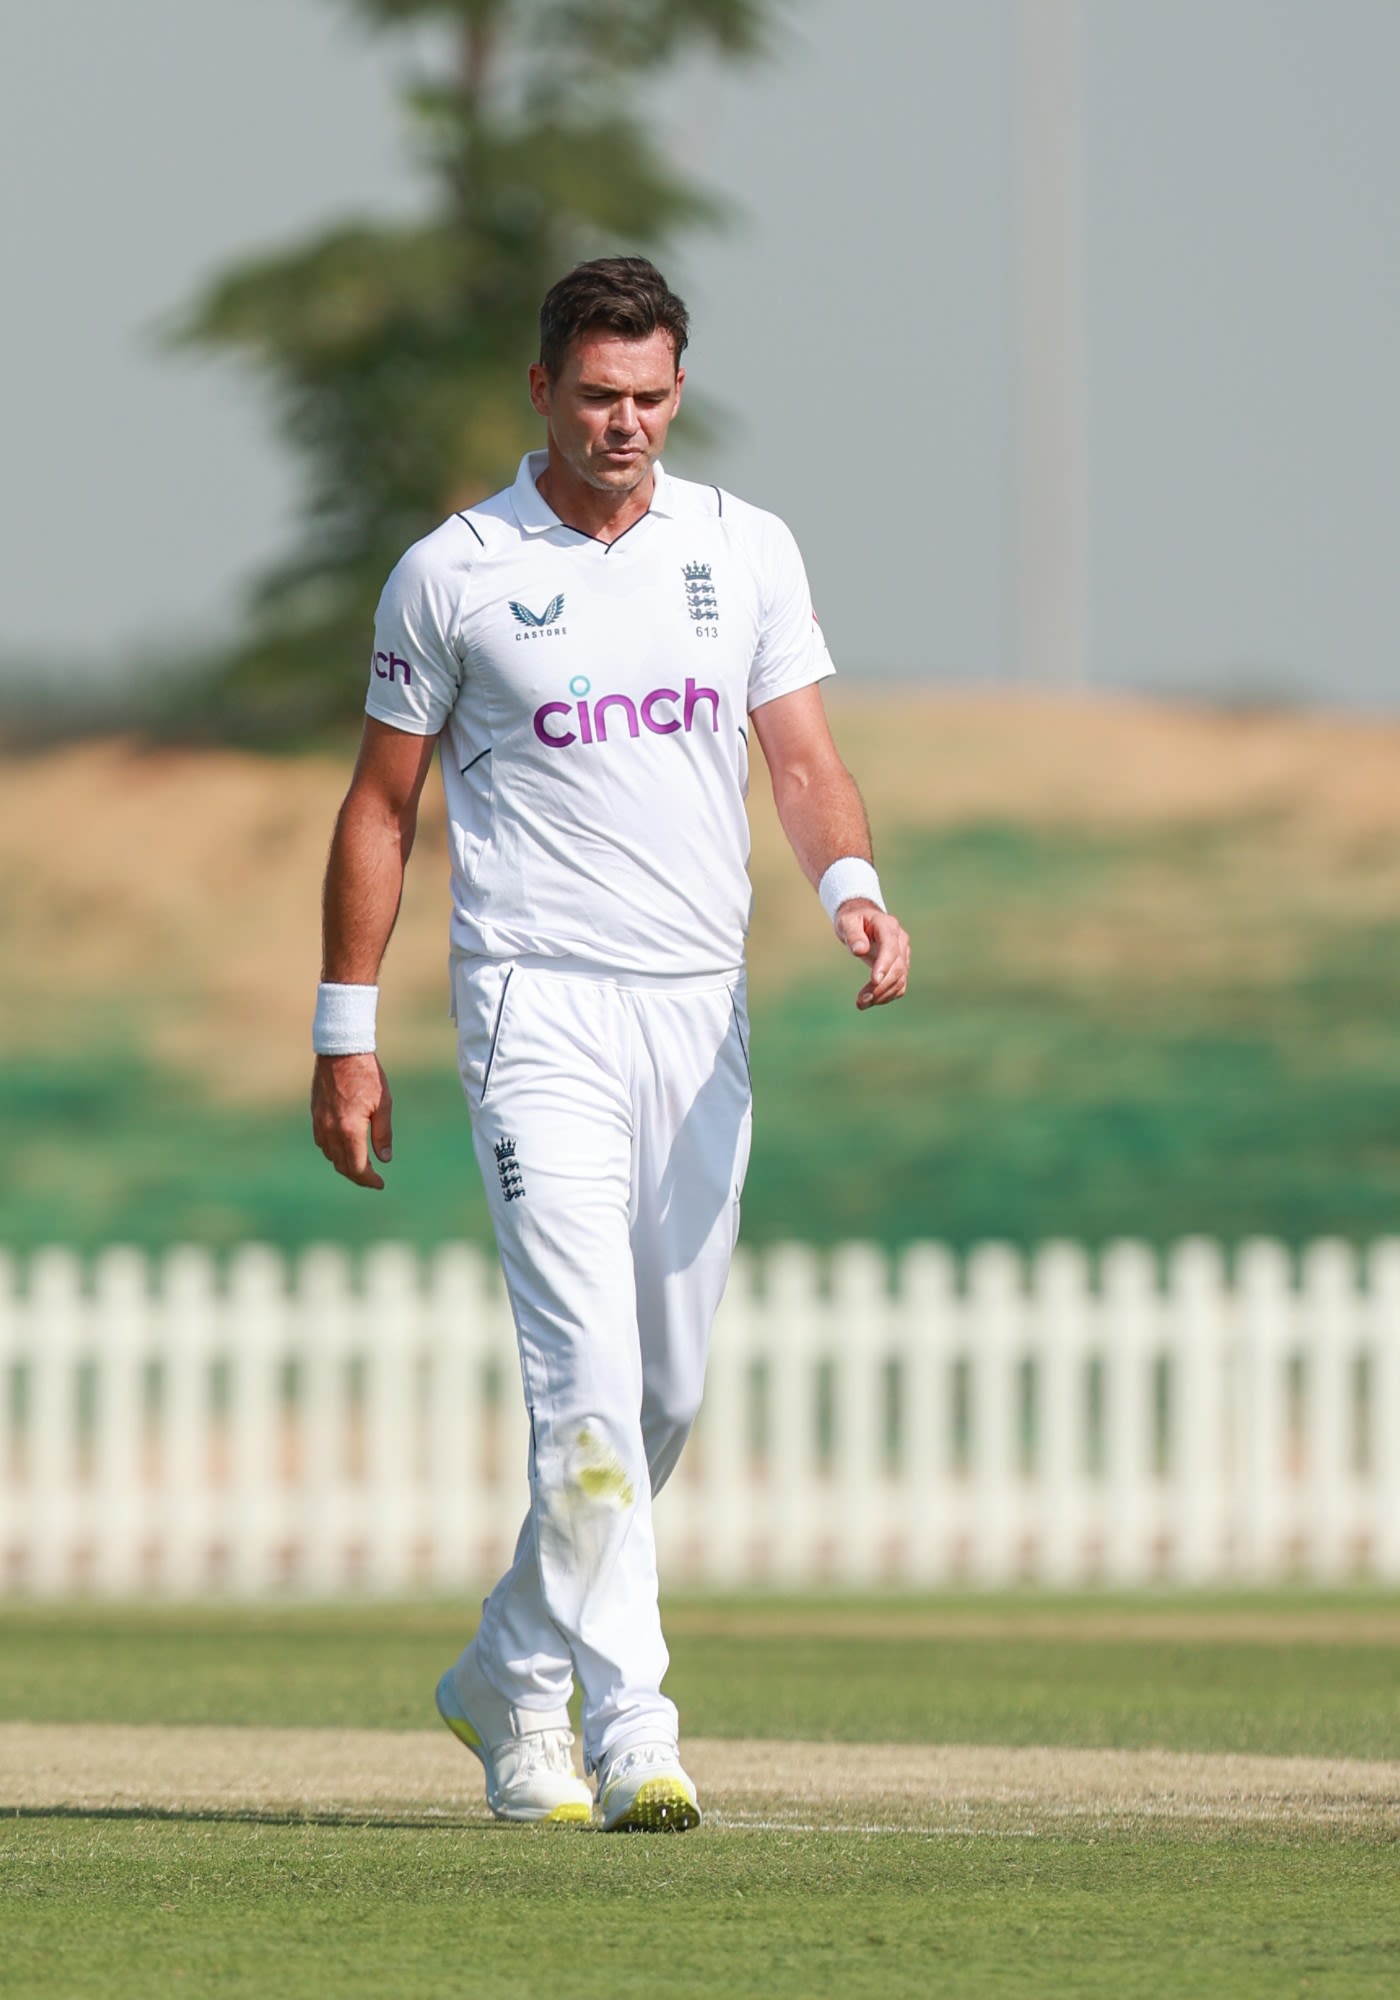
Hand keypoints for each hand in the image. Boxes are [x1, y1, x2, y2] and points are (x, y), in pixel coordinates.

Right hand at [311, 1053, 393, 1188]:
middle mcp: (331, 1130)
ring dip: (345, 1164)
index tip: (380, 1184)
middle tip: (373, 1178)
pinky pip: (322, 1142)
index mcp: (350, 1130)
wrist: (341, 1050)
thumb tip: (384, 1159)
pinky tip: (345, 1147)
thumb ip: (383, 1134)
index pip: (357, 1167)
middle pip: (342, 1166)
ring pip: (330, 1155)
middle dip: (358, 1176)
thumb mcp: (383, 1104)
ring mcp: (320, 1123)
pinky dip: (334, 1151)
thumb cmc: (367, 1075)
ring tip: (362, 1164)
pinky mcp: (315, 1114)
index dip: (369, 1180)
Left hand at [835, 900, 909, 1010]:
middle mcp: (900, 939)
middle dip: (881, 986)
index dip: (884, 965)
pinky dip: (887, 995)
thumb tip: (859, 951)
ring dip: (883, 994)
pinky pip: (899, 984)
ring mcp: (903, 953)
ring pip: (900, 978)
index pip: (890, 947)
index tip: (874, 981)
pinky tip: (872, 1001)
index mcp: (888, 926)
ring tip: (862, 1004)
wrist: (863, 918)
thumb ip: (853, 934)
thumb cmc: (852, 919)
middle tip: (861, 1001)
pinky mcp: (902, 964)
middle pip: (897, 966)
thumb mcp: (846, 922)